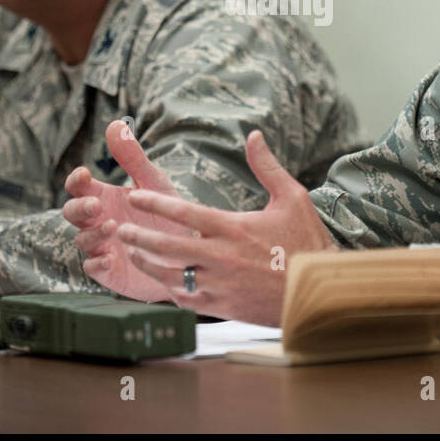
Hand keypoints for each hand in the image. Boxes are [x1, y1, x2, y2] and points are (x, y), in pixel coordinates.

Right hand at [61, 120, 191, 302]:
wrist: (190, 254)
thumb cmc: (168, 216)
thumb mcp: (154, 184)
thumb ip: (134, 158)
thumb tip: (114, 125)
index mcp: (105, 197)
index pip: (79, 187)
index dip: (76, 180)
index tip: (84, 175)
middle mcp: (98, 221)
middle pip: (72, 213)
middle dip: (79, 208)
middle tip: (96, 205)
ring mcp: (102, 247)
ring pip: (81, 240)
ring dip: (93, 233)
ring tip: (113, 227)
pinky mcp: (110, 272)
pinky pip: (92, 268)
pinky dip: (97, 263)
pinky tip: (110, 258)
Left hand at [118, 130, 338, 325]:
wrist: (318, 290)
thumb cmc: (307, 241)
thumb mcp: (292, 197)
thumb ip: (267, 167)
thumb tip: (254, 135)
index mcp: (233, 228)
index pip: (183, 213)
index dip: (154, 204)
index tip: (134, 197)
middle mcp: (222, 257)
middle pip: (167, 246)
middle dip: (140, 235)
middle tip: (121, 229)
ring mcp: (220, 284)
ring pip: (171, 275)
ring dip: (147, 263)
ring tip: (132, 252)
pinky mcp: (222, 306)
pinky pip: (185, 298)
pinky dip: (168, 289)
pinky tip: (159, 280)